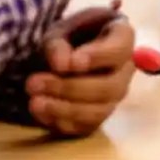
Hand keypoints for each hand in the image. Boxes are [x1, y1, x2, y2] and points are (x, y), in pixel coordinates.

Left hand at [26, 0, 135, 135]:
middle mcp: (125, 70)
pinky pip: (86, 127)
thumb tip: (62, 65)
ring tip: (34, 101)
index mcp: (123, 38)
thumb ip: (59, 45)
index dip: (97, 58)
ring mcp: (115, 96)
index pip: (119, 50)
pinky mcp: (100, 116)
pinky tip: (40, 112)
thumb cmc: (69, 36)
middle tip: (33, 83)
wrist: (68, 53)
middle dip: (70, 88)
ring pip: (98, 111)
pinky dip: (62, 122)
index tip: (69, 63)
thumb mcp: (59, 32)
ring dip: (64, 109)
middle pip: (109, 87)